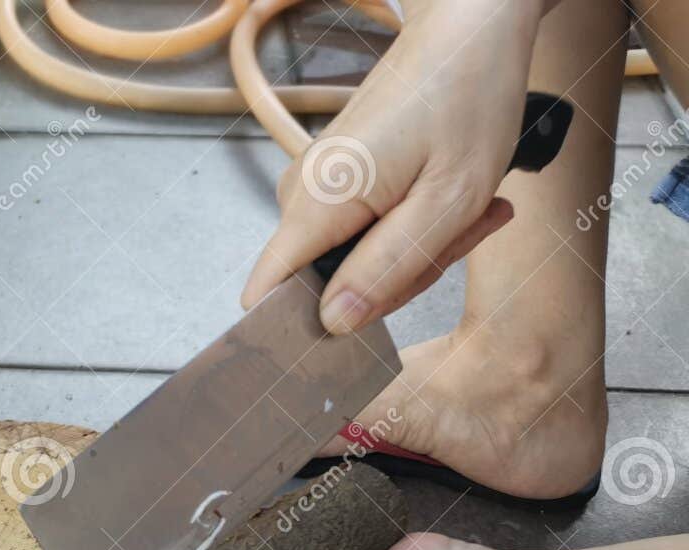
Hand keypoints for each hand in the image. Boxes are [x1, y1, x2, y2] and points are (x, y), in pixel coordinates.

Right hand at [241, 0, 547, 333]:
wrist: (473, 25)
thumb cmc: (468, 95)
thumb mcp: (446, 202)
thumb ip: (386, 270)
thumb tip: (333, 324)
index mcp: (315, 204)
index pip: (266, 298)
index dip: (305, 329)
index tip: (363, 330)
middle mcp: (300, 197)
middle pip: (324, 289)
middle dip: (396, 281)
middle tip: (458, 235)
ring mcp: (315, 188)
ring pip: (351, 264)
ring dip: (415, 252)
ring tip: (465, 208)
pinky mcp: (335, 181)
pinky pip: (362, 235)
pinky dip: (411, 228)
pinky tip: (448, 198)